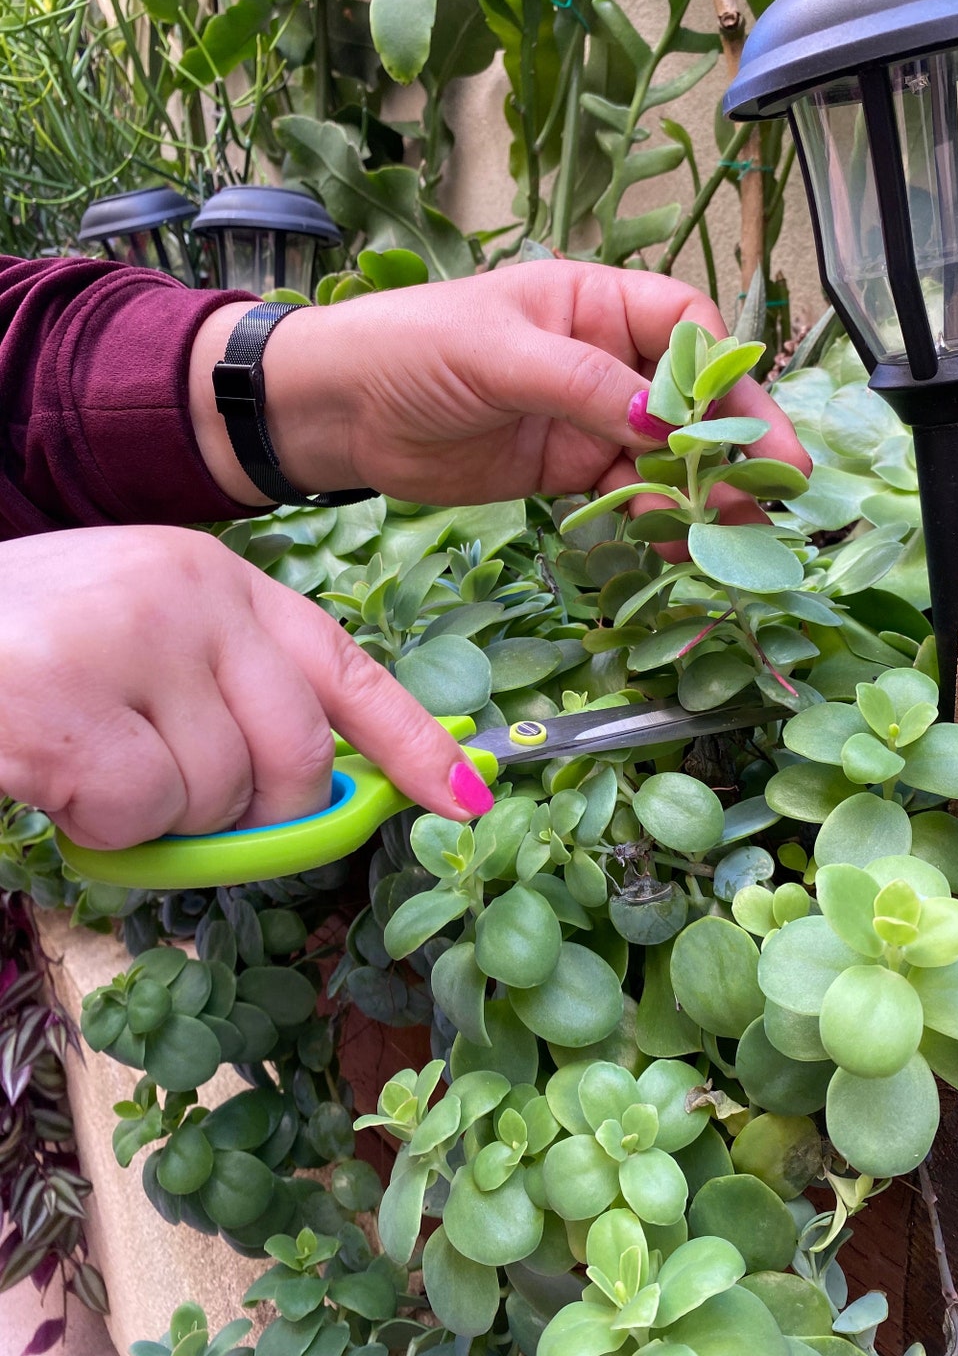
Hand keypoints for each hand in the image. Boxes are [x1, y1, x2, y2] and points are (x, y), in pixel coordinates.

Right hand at [0, 528, 491, 849]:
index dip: (414, 742)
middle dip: (251, 807)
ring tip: (88, 760)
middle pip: (296, 755)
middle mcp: (191, 593)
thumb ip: (225, 692)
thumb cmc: (26, 646)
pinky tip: (51, 777)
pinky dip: (102, 826)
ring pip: (218, 795)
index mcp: (219, 579)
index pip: (348, 668)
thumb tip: (316, 790)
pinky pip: (141, 813)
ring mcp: (131, 640)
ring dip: (158, 814)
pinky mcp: (66, 702)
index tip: (466, 798)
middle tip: (168, 790)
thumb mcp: (140, 641)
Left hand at [190, 263, 809, 511]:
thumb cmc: (409, 349)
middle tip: (778, 493)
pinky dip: (650, 522)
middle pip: (689, 400)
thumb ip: (579, 385)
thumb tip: (663, 429)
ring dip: (700, 493)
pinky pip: (623, 497)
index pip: (684, 327)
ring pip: (663, 456)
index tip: (744, 422)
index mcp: (593, 304)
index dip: (722, 371)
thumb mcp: (496, 352)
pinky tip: (675, 549)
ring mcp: (586, 419)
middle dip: (733, 443)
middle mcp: (601, 359)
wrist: (336, 412)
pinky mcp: (563, 472)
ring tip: (736, 536)